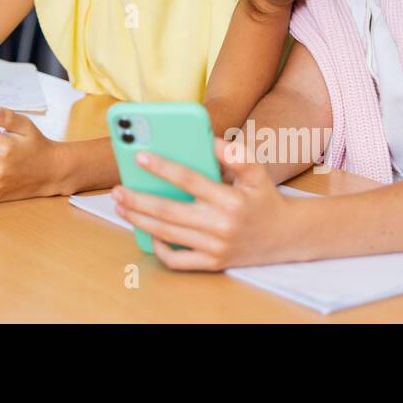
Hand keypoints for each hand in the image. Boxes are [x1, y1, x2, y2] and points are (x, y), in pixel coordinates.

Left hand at [112, 137, 297, 269]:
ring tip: (120, 207)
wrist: (287, 236)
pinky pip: (178, 261)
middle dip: (138, 201)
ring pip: (167, 235)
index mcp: (230, 199)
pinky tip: (147, 232)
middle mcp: (221, 225)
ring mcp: (215, 247)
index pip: (189, 180)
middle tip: (116, 191)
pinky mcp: (212, 263)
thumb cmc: (264, 198)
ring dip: (139, 221)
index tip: (140, 157)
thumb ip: (236, 154)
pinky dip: (159, 248)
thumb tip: (208, 139)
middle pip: (169, 212)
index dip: (163, 168)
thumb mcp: (257, 172)